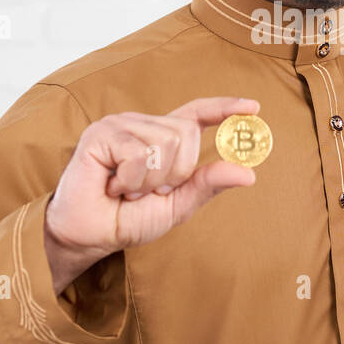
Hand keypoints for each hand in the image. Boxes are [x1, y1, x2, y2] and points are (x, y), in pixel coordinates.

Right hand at [43, 96, 259, 292]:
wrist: (90, 236)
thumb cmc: (128, 219)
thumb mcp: (177, 205)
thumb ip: (207, 184)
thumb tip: (249, 173)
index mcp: (162, 138)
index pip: (197, 113)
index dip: (225, 108)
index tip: (254, 107)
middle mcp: (142, 124)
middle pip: (187, 133)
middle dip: (175, 172)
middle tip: (148, 191)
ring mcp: (121, 124)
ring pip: (165, 143)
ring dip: (150, 180)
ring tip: (128, 190)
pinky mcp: (101, 133)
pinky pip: (138, 154)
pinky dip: (131, 181)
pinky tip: (113, 186)